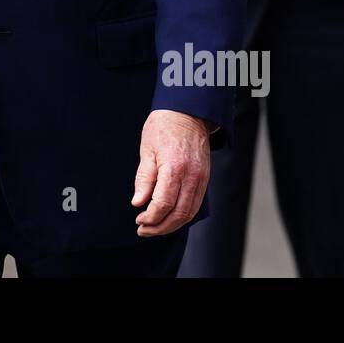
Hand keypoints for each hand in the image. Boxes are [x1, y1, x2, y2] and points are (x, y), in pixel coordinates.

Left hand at [131, 109, 210, 236]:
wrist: (188, 112)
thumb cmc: (163, 126)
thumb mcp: (146, 149)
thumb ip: (143, 178)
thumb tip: (138, 202)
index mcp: (174, 167)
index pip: (163, 203)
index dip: (150, 217)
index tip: (138, 220)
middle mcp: (192, 176)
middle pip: (178, 213)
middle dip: (160, 227)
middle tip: (143, 230)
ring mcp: (201, 178)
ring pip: (189, 212)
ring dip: (172, 225)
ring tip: (155, 227)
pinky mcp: (205, 178)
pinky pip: (196, 204)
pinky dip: (183, 215)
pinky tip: (169, 217)